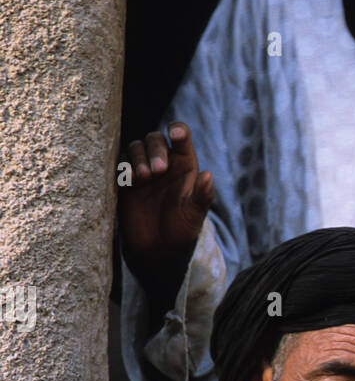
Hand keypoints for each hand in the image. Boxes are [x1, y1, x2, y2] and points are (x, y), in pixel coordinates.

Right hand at [119, 122, 214, 302]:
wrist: (157, 250)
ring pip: (136, 148)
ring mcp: (143, 171)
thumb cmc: (181, 230)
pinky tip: (129, 179)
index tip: (175, 133)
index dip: (178, 131)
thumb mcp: (195, 215)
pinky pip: (121, 165)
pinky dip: (123, 167)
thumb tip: (208, 175)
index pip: (182, 138)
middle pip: (155, 139)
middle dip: (155, 149)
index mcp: (184, 165)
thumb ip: (202, 195)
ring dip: (138, 157)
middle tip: (159, 170)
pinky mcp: (125, 182)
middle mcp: (163, 163)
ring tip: (143, 176)